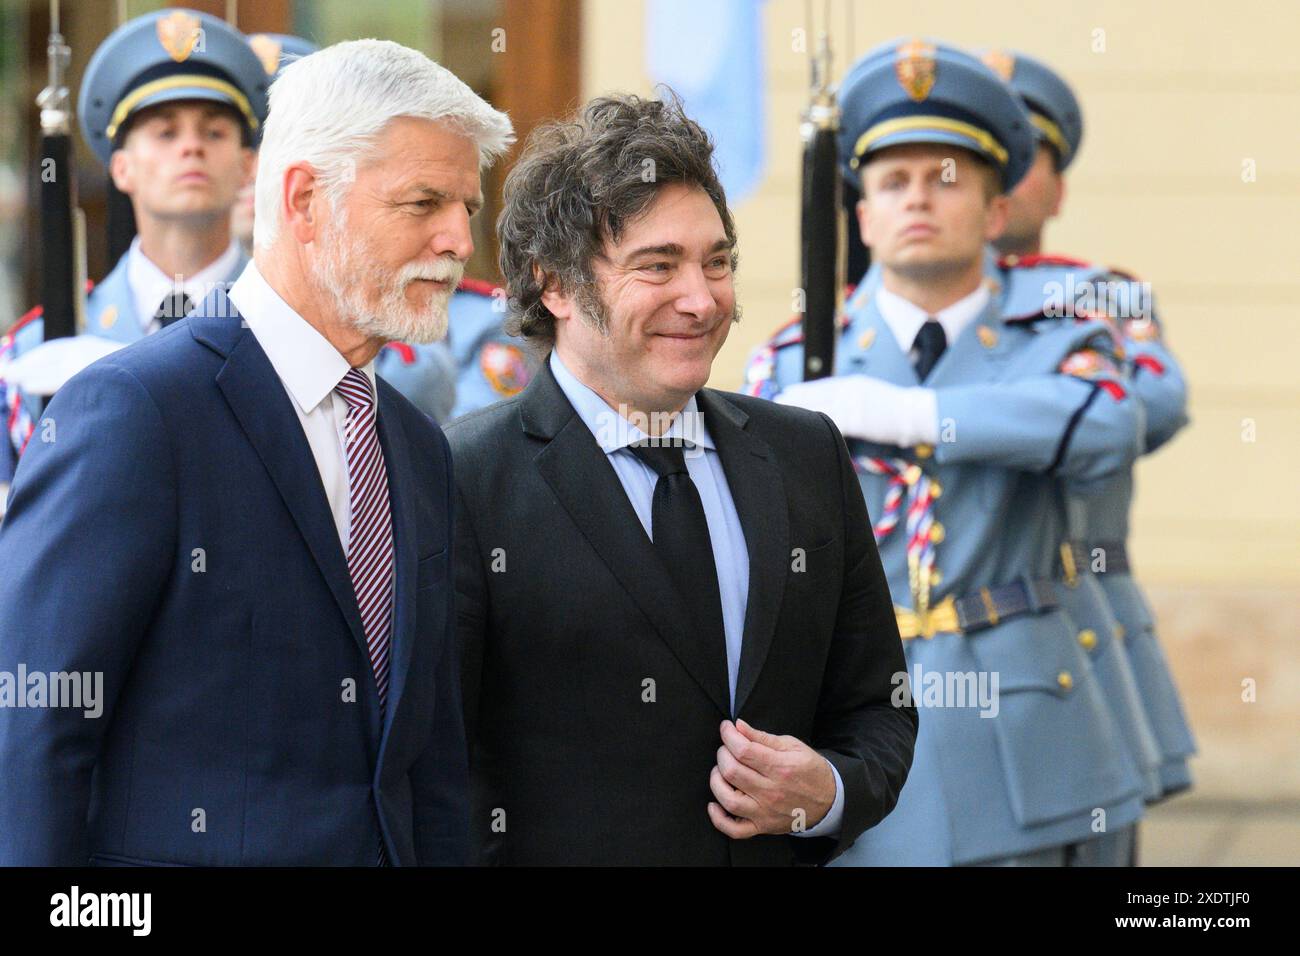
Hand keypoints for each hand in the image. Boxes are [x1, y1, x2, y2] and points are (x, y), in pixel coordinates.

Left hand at [707, 719, 834, 838]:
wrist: (830, 801)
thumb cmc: (811, 770)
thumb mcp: (793, 746)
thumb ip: (763, 737)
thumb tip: (738, 726)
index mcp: (780, 767)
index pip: (743, 750)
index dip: (728, 735)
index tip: (726, 728)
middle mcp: (771, 791)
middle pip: (732, 771)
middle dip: (722, 754)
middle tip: (727, 748)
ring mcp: (765, 812)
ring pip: (728, 800)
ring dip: (716, 782)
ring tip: (721, 771)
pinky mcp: (762, 826)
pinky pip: (735, 829)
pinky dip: (719, 819)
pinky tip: (714, 804)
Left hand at [775, 374, 936, 446]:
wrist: (914, 412)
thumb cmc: (895, 407)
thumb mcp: (870, 393)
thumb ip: (852, 397)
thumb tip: (837, 404)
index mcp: (853, 384)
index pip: (822, 386)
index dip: (803, 389)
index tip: (787, 391)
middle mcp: (849, 391)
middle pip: (815, 395)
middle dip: (794, 399)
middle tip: (777, 402)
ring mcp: (852, 404)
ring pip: (818, 407)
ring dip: (799, 411)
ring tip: (783, 414)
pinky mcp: (857, 419)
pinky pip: (831, 423)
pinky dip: (816, 425)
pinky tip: (804, 429)